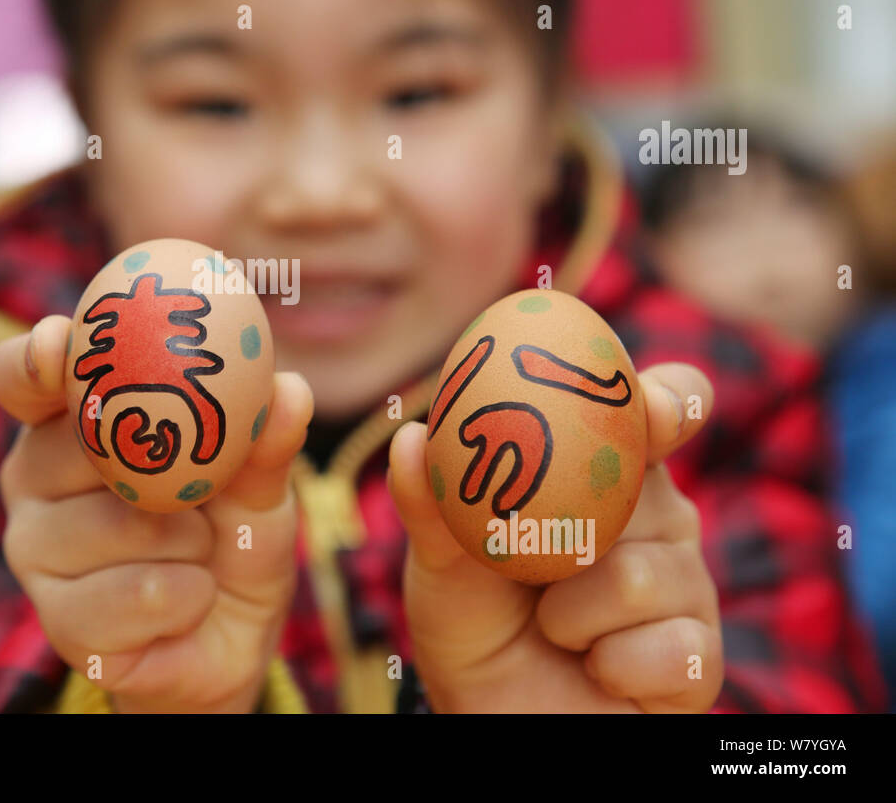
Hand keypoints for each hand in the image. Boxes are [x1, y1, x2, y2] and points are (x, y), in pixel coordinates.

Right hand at [0, 315, 312, 712]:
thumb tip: (287, 391)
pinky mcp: (58, 621)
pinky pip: (140, 593)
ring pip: (122, 524)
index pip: (22, 376)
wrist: (229, 638)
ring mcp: (35, 551)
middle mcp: (32, 479)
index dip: (34, 357)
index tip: (63, 346)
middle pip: (80, 447)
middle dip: (167, 471)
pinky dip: (192, 595)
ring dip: (193, 542)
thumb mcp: (258, 484)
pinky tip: (189, 599)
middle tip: (198, 494)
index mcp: (66, 424)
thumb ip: (265, 441)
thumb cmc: (232, 536)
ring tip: (197, 553)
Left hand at [388, 362, 722, 711]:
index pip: (662, 412)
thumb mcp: (441, 557)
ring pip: (641, 578)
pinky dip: (609, 664)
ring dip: (569, 614)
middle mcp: (660, 522)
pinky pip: (667, 648)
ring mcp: (687, 589)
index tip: (650, 410)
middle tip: (539, 564)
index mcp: (610, 474)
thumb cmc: (474, 616)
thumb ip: (432, 501)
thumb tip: (412, 439)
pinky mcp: (698, 658)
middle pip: (656, 496)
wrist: (489, 710)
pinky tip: (594, 668)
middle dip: (580, 535)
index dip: (667, 401)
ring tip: (551, 626)